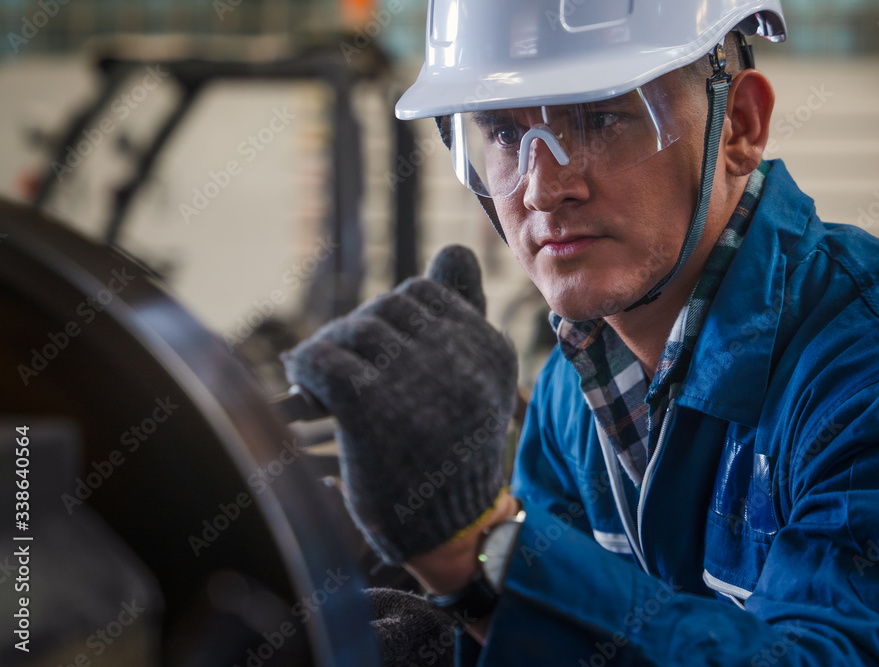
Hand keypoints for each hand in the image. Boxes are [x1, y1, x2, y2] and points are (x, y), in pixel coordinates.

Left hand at [282, 246, 517, 563]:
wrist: (448, 530)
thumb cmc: (454, 453)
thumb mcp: (477, 381)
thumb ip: (465, 314)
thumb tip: (453, 248)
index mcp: (488, 349)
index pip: (425, 292)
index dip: (392, 317)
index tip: (382, 354)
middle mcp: (458, 358)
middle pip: (386, 308)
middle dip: (359, 332)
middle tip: (344, 364)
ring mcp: (416, 380)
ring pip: (354, 329)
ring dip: (332, 349)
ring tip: (324, 379)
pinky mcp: (372, 408)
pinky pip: (324, 358)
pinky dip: (307, 366)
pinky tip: (307, 385)